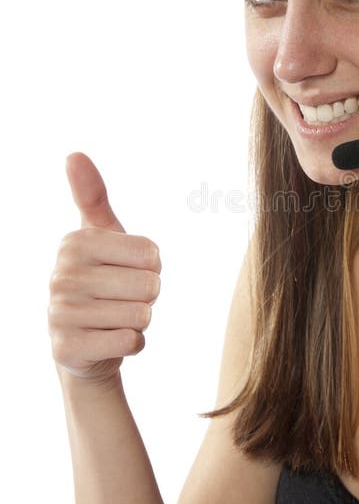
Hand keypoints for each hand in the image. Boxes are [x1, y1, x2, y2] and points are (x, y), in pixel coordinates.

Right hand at [48, 152, 161, 386]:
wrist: (83, 344)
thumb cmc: (100, 279)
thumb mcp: (100, 236)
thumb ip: (92, 195)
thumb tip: (73, 154)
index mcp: (75, 243)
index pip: (152, 254)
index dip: (151, 267)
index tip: (126, 271)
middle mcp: (62, 276)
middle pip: (150, 286)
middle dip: (147, 297)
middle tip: (122, 299)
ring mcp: (61, 314)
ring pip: (142, 316)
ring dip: (139, 321)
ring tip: (115, 318)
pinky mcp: (68, 349)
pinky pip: (131, 343)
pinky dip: (132, 344)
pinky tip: (110, 340)